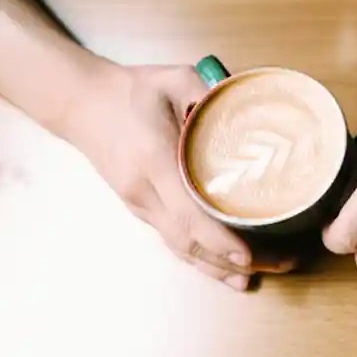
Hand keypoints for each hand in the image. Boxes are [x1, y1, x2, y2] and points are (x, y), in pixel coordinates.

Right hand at [58, 64, 294, 289]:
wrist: (80, 102)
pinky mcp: (139, 207)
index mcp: (154, 161)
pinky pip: (172, 238)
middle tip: (275, 265)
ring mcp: (138, 204)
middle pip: (187, 241)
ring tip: (251, 278)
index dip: (219, 240)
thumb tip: (248, 107)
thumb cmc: (130, 91)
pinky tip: (220, 266)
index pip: (188, 213)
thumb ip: (210, 92)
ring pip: (178, 246)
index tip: (248, 255)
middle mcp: (144, 191)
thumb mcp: (174, 79)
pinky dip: (197, 256)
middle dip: (229, 262)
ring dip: (214, 267)